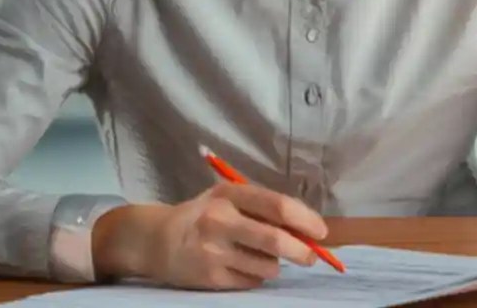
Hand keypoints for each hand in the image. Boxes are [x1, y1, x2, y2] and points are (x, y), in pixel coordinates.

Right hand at [92, 182, 328, 289]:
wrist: (156, 240)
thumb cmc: (204, 215)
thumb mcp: (229, 199)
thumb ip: (264, 209)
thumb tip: (307, 228)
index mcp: (230, 194)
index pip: (277, 206)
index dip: (306, 220)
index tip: (321, 232)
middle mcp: (220, 220)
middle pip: (275, 240)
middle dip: (302, 251)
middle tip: (310, 257)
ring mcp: (214, 251)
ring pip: (268, 266)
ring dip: (275, 265)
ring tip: (260, 257)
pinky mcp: (210, 277)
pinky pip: (252, 281)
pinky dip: (256, 276)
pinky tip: (242, 266)